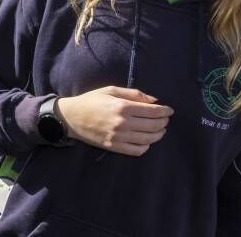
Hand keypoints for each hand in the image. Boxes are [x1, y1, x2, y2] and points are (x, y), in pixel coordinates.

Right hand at [56, 86, 173, 156]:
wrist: (71, 117)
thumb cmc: (91, 101)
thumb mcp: (110, 90)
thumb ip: (133, 94)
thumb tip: (154, 101)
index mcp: (122, 107)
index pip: (152, 111)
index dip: (165, 111)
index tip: (170, 111)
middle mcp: (123, 123)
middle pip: (153, 126)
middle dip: (163, 122)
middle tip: (165, 119)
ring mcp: (118, 137)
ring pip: (148, 139)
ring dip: (158, 134)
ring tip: (160, 130)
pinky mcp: (113, 147)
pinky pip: (137, 150)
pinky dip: (146, 146)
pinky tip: (146, 140)